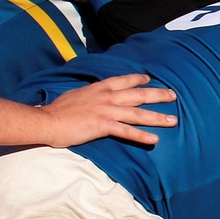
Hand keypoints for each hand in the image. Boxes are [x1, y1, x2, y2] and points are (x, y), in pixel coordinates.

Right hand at [39, 73, 176, 145]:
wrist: (46, 120)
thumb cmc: (58, 110)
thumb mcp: (77, 94)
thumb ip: (91, 94)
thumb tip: (95, 95)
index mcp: (99, 88)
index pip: (123, 80)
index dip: (138, 79)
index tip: (149, 79)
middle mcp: (106, 97)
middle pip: (138, 95)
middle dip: (158, 95)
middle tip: (173, 95)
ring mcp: (106, 111)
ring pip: (138, 113)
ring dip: (157, 117)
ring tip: (173, 120)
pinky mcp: (103, 125)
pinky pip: (127, 131)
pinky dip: (142, 136)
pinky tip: (155, 139)